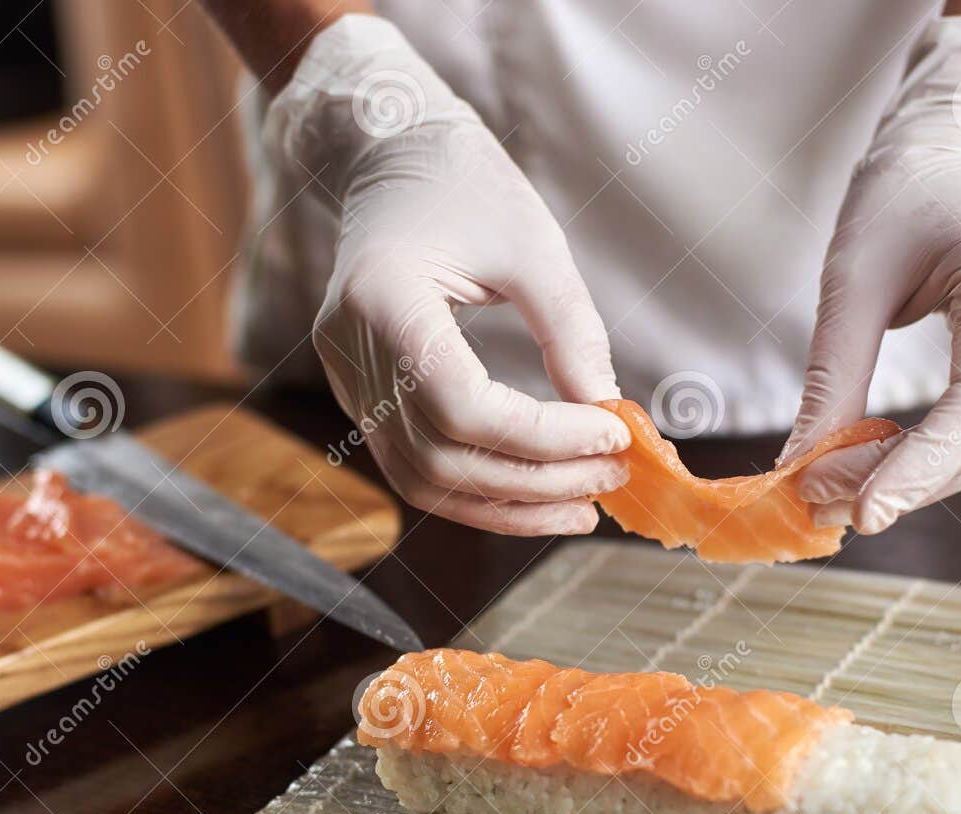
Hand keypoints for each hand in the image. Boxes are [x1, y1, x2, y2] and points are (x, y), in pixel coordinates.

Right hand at [267, 15, 627, 535]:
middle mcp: (350, 350)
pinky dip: (479, 494)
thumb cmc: (464, 186)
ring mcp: (347, 381)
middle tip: (612, 476)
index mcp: (383, 298)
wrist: (390, 159)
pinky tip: (538, 496)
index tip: (612, 433)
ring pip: (424, 482)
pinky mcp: (361, 398)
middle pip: (441, 457)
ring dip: (508, 506)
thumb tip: (607, 413)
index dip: (542, 436)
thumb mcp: (532, 243)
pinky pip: (418, 469)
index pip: (460, 404)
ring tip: (582, 505)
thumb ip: (570, 330)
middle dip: (536, 480)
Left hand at [781, 16, 960, 533]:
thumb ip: (832, 373)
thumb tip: (797, 465)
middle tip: (816, 504)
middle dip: (899, 480)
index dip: (923, 465)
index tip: (865, 514)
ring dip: (907, 478)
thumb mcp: (851, 278)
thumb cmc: (905, 196)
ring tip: (828, 493)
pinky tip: (866, 468)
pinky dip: (924, 456)